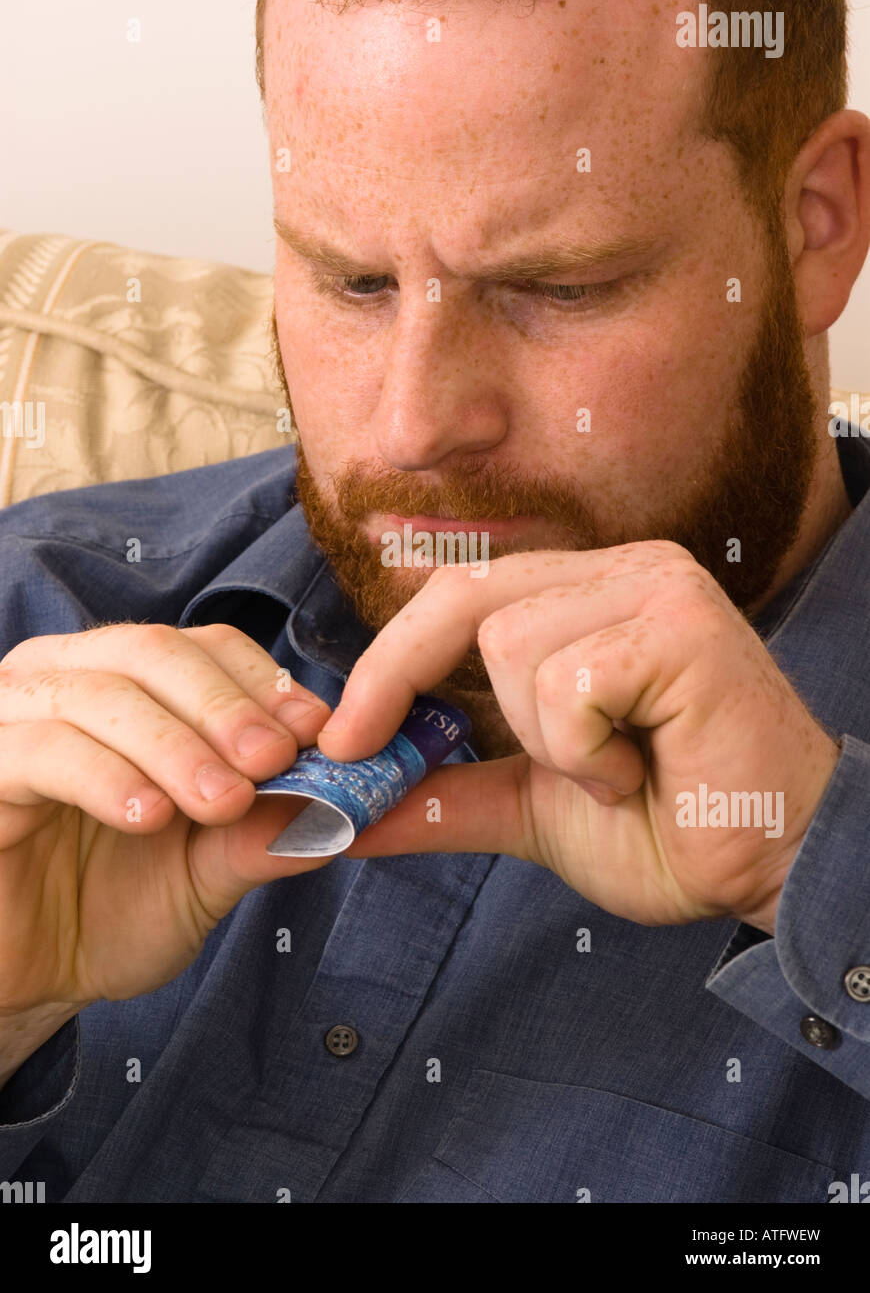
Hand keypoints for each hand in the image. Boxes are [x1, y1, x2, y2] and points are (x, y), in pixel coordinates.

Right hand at [0, 623, 332, 1013]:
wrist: (28, 982)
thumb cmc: (112, 911)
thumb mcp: (206, 874)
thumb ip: (262, 835)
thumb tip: (343, 808)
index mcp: (128, 685)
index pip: (204, 647)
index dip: (263, 682)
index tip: (315, 731)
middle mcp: (67, 680)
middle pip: (156, 651)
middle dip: (227, 706)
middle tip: (274, 761)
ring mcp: (15, 717)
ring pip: (102, 691)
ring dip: (175, 743)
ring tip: (223, 800)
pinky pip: (43, 749)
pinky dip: (106, 775)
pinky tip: (149, 815)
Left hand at [317, 542, 840, 932]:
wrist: (774, 866)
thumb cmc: (669, 827)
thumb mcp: (533, 806)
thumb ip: (448, 794)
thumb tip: (349, 812)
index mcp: (588, 595)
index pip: (459, 595)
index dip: (388, 661)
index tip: (340, 737)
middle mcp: (623, 570)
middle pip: (464, 597)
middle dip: (399, 678)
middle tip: (364, 747)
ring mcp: (657, 588)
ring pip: (511, 648)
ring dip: (545, 743)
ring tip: (614, 770)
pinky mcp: (684, 626)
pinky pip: (570, 682)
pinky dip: (585, 751)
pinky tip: (641, 768)